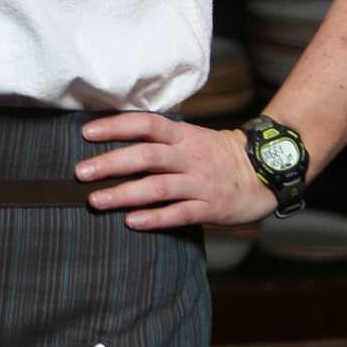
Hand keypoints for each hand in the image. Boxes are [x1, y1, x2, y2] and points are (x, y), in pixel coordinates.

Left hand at [75, 112, 277, 229]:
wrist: (266, 172)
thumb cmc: (216, 154)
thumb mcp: (190, 137)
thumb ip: (159, 138)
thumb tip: (114, 135)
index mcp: (183, 135)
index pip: (145, 124)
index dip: (115, 126)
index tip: (86, 133)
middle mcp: (189, 157)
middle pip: (147, 155)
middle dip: (111, 163)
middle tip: (80, 172)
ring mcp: (200, 183)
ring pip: (158, 187)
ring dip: (124, 194)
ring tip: (96, 200)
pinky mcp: (210, 208)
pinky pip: (179, 214)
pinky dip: (155, 218)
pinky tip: (131, 222)